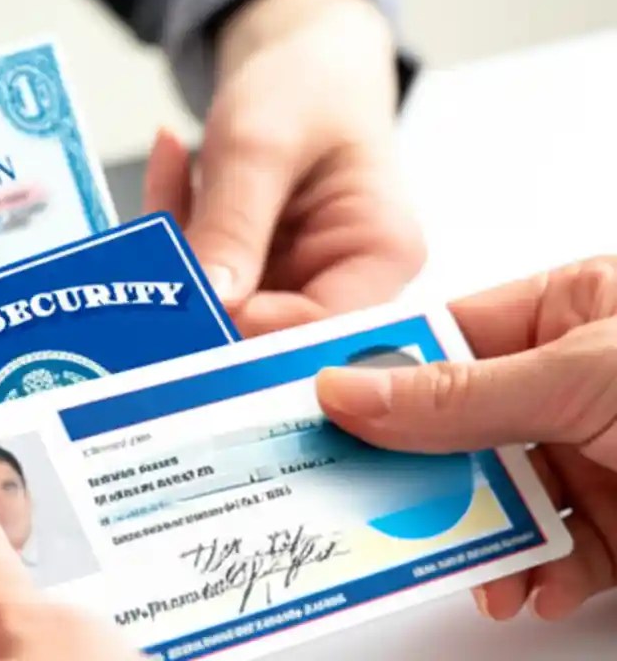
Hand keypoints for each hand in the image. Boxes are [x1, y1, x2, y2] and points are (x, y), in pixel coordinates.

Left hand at [145, 0, 424, 336]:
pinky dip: (171, 225)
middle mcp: (345, 283)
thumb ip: (234, 223)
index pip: (318, 330)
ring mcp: (293, 284)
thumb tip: (211, 303)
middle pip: (262, 330)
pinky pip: (196, 274)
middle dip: (196, 295)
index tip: (183, 307)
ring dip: (174, 249)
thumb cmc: (307, 86)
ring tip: (167, 168)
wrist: (304, 56)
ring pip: (215, 305)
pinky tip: (170, 160)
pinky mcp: (251, 275)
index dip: (248, 330)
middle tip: (146, 246)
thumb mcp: (261, 144)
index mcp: (379, 254)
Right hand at [317, 257, 616, 619]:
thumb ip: (461, 394)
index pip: (443, 337)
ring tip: (461, 563)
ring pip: (500, 497)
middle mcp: (578, 379)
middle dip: (418, 469)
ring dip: (475, 536)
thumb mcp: (588, 375)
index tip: (310, 405)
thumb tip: (347, 390)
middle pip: (459, 424)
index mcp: (572, 308)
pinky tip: (527, 588)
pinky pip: (555, 550)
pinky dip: (535, 576)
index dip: (376, 372)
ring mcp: (601, 454)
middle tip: (357, 498)